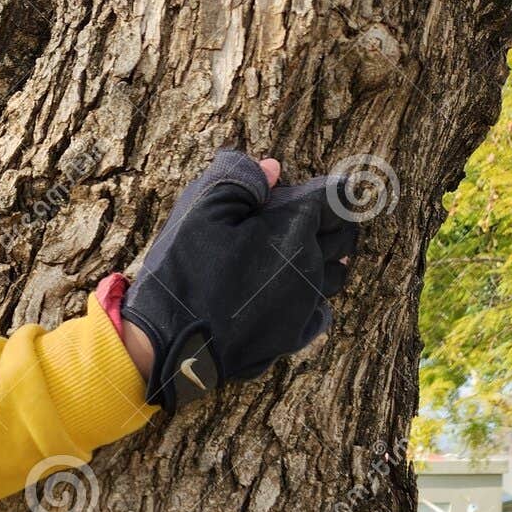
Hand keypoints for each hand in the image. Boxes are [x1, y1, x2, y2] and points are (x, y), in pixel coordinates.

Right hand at [118, 149, 362, 413]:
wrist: (167, 343)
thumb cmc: (182, 272)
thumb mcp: (199, 210)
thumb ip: (238, 178)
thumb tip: (272, 169)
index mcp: (292, 228)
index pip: (337, 199)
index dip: (332, 190)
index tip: (324, 190)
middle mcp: (308, 265)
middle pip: (344, 236)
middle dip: (335, 223)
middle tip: (317, 219)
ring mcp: (303, 305)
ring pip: (336, 276)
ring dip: (327, 261)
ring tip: (308, 255)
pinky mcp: (290, 337)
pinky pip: (320, 314)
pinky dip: (315, 301)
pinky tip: (296, 297)